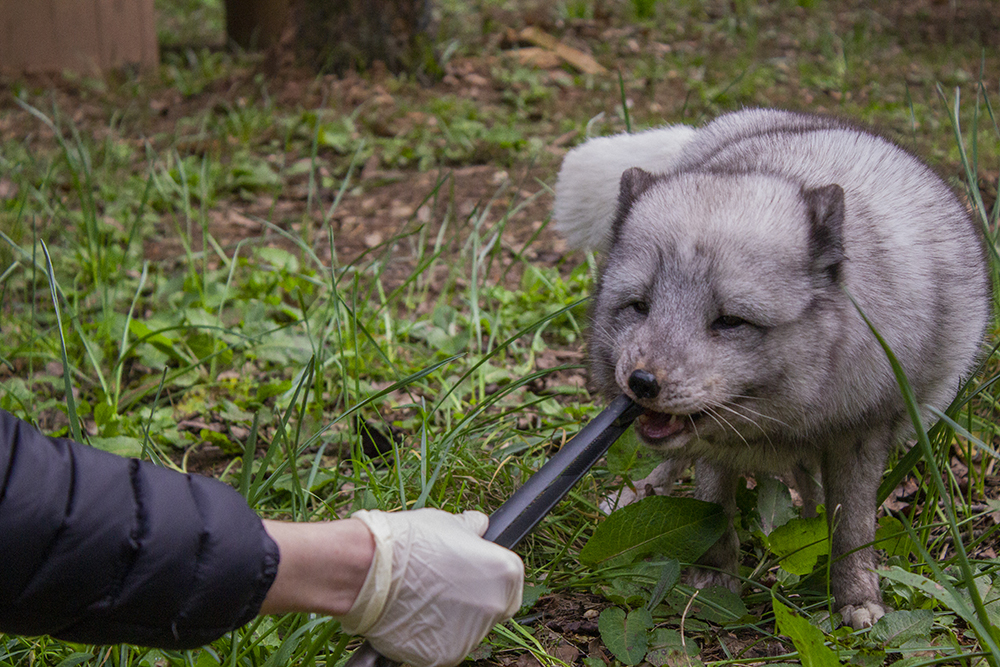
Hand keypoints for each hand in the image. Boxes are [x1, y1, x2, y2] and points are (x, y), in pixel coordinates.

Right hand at [339, 508, 523, 666]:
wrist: (369, 570)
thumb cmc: (411, 541)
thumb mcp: (448, 523)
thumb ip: (471, 528)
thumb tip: (480, 524)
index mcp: (505, 572)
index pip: (510, 582)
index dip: (489, 577)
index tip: (470, 573)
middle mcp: (495, 607)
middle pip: (493, 609)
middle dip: (475, 600)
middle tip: (444, 586)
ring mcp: (471, 636)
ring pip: (468, 631)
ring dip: (452, 619)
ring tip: (422, 597)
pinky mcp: (444, 656)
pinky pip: (444, 646)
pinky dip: (431, 635)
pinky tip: (413, 614)